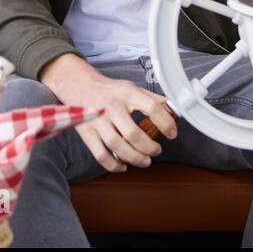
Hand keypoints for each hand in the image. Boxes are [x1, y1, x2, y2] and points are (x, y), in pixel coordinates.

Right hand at [40, 54, 176, 171]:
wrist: (79, 85)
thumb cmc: (109, 90)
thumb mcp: (131, 88)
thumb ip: (151, 99)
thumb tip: (173, 109)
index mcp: (127, 93)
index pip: (152, 108)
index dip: (166, 122)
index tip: (172, 133)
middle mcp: (112, 107)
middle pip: (134, 133)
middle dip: (149, 147)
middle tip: (156, 150)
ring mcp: (98, 121)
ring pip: (118, 146)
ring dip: (135, 158)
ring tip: (145, 161)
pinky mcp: (87, 133)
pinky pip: (101, 155)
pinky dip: (114, 165)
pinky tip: (122, 165)